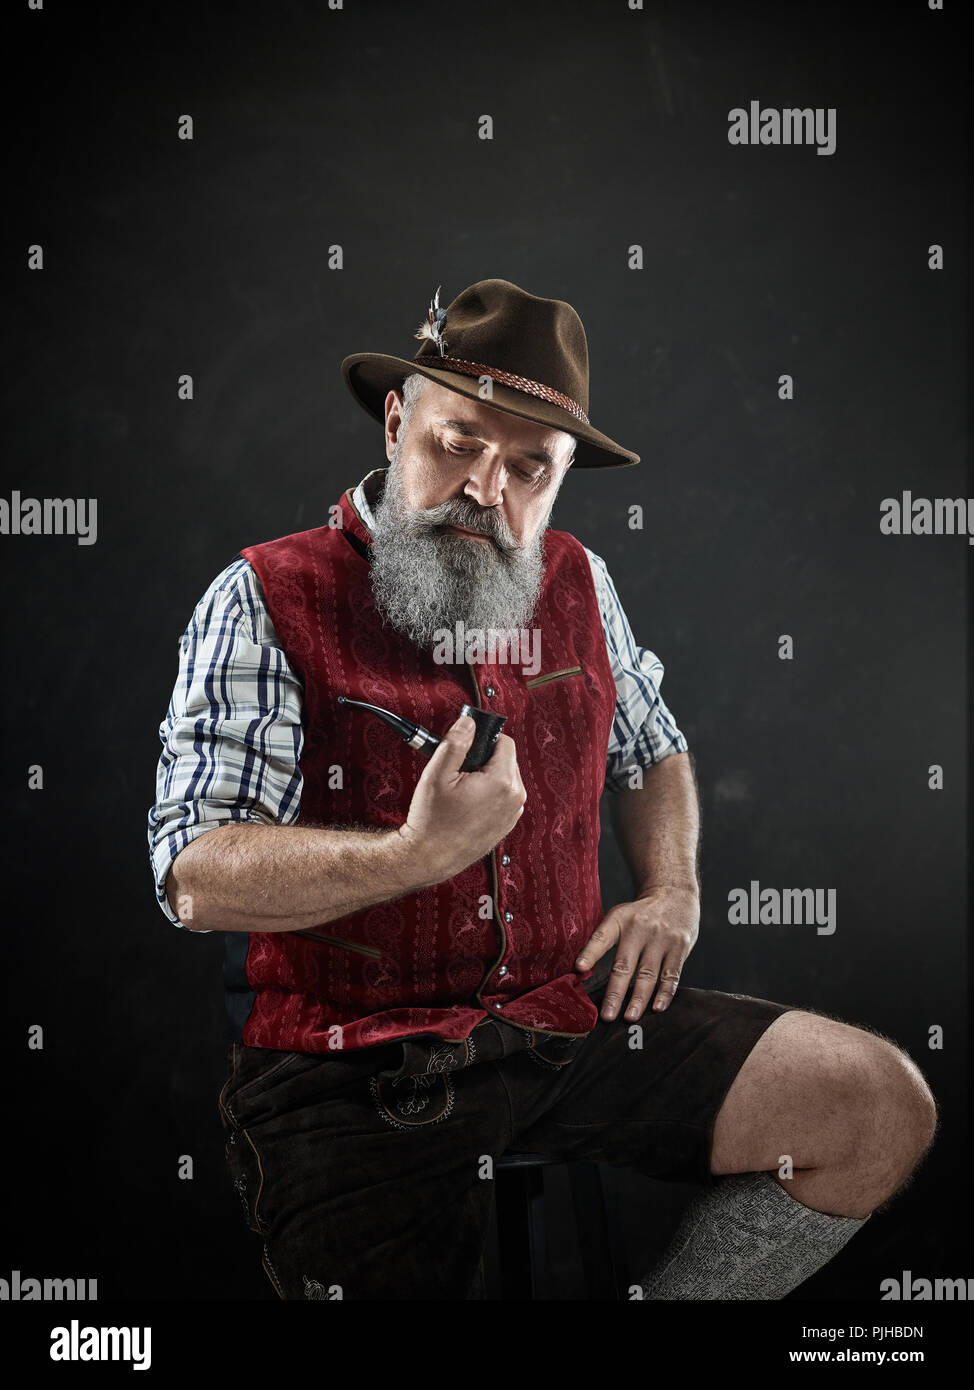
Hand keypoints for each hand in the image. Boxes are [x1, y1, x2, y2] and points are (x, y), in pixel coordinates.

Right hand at [398, 714, 525, 883]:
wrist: (430, 857)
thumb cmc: (432, 819)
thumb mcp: (437, 774)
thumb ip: (456, 743)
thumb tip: (468, 722)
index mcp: (503, 782)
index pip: (505, 742)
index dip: (483, 739)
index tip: (466, 746)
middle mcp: (516, 798)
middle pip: (506, 759)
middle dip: (484, 758)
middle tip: (459, 771)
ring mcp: (514, 813)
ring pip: (505, 777)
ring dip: (487, 776)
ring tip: (462, 789)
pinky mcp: (508, 824)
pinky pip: (503, 796)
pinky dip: (489, 793)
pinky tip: (467, 803)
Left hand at [575, 886, 699, 1021]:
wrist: (674, 893)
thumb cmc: (641, 914)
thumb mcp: (621, 916)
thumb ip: (605, 940)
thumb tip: (581, 972)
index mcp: (619, 920)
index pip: (601, 937)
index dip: (590, 952)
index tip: (578, 968)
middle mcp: (639, 928)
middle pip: (624, 965)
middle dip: (615, 993)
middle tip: (606, 1016)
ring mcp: (661, 938)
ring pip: (648, 974)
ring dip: (639, 999)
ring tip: (629, 1018)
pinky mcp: (680, 947)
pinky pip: (671, 975)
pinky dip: (664, 994)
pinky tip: (657, 1008)